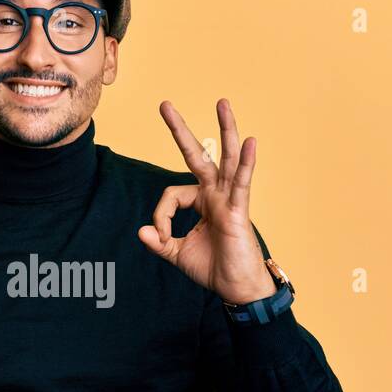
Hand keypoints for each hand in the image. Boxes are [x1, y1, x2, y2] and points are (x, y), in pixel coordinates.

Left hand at [138, 99, 275, 304]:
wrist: (236, 288)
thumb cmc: (213, 268)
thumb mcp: (177, 254)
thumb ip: (159, 242)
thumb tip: (141, 231)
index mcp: (201, 201)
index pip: (171, 194)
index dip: (161, 215)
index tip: (161, 236)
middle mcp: (215, 194)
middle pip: (198, 155)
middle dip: (180, 131)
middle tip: (164, 104)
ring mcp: (228, 199)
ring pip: (226, 158)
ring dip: (224, 130)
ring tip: (222, 103)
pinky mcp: (239, 210)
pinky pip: (242, 181)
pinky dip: (247, 162)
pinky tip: (250, 141)